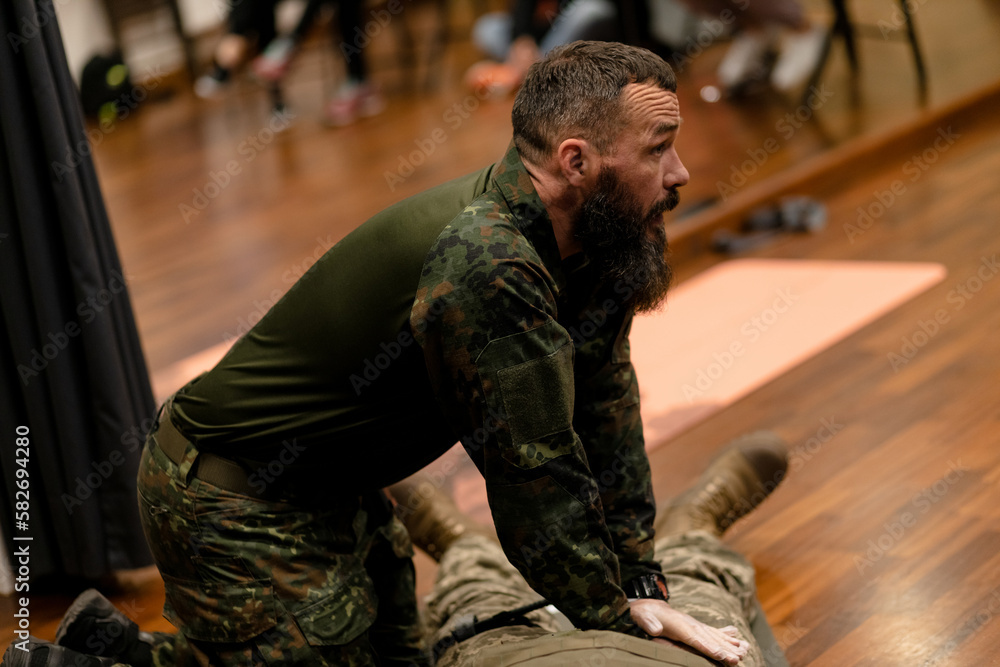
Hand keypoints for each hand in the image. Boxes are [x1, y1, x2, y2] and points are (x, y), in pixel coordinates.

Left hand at [629, 599, 748, 664]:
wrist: (649, 605)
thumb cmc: (644, 614)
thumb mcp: (642, 617)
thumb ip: (649, 623)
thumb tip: (656, 629)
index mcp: (677, 624)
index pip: (694, 637)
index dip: (707, 646)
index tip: (720, 654)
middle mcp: (690, 623)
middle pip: (709, 638)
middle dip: (724, 648)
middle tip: (738, 658)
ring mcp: (695, 624)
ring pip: (714, 635)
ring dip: (729, 644)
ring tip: (744, 652)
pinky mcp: (696, 626)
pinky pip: (713, 632)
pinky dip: (726, 636)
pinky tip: (738, 639)